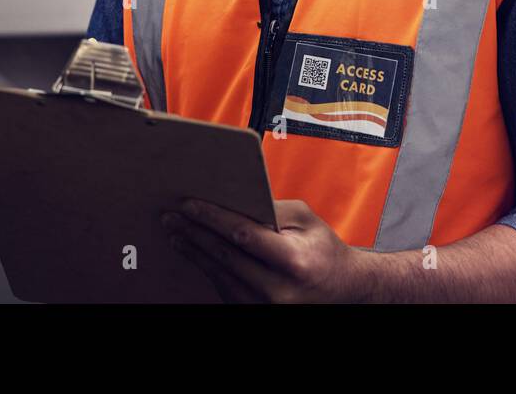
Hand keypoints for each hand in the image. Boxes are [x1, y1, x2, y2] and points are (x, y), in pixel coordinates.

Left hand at [162, 198, 373, 302]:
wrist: (343, 290)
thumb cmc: (324, 250)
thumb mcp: (306, 220)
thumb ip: (271, 210)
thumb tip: (231, 201)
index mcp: (293, 261)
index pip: (243, 234)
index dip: (212, 218)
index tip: (189, 204)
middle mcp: (277, 289)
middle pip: (224, 256)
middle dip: (194, 233)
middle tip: (171, 216)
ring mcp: (265, 307)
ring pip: (219, 275)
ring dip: (194, 252)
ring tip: (176, 232)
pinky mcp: (256, 313)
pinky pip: (225, 288)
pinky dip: (208, 268)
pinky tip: (195, 252)